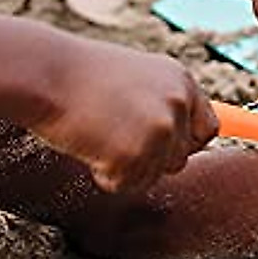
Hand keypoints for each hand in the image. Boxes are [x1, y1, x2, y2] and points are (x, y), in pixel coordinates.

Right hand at [33, 35, 219, 194]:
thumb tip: (190, 141)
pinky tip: (89, 143)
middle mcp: (177, 104)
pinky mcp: (134, 155)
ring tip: (99, 131)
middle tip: (114, 131)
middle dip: (149, 157)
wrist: (49, 73)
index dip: (185, 143)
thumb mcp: (139, 77)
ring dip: (125, 166)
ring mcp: (158, 130)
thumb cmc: (85, 75)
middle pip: (179, 159)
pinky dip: (104, 174)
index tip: (161, 145)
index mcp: (182, 81)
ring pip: (152, 176)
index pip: (208, 129)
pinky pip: (124, 185)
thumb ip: (165, 103)